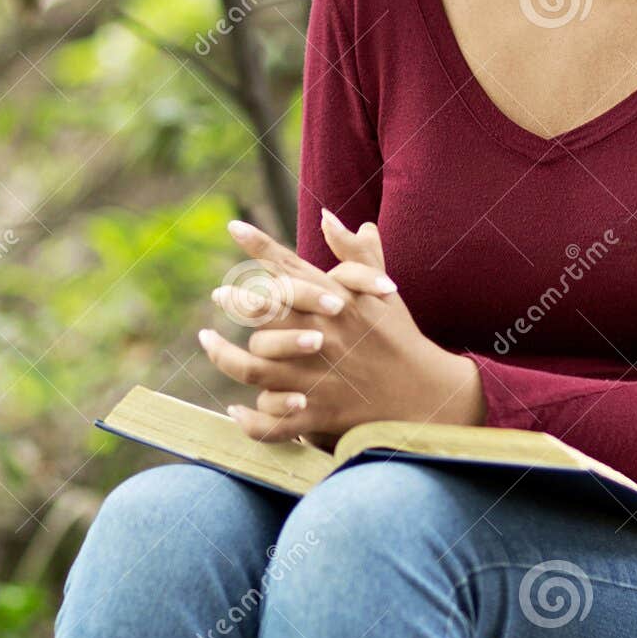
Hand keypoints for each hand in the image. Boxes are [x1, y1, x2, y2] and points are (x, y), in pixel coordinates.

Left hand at [198, 211, 483, 440]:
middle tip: (219, 295)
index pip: (293, 268)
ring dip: (223, 356)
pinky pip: (272, 420)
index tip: (234, 227)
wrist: (428, 397)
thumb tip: (328, 216)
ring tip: (208, 343)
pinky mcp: (318, 413)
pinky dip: (250, 419)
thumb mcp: (382, 294)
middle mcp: (323, 335)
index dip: (260, 245)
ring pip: (254, 366)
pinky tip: (236, 410)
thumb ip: (355, 254)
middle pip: (266, 314)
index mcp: (338, 304)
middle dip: (237, 301)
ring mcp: (318, 376)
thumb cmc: (400, 340)